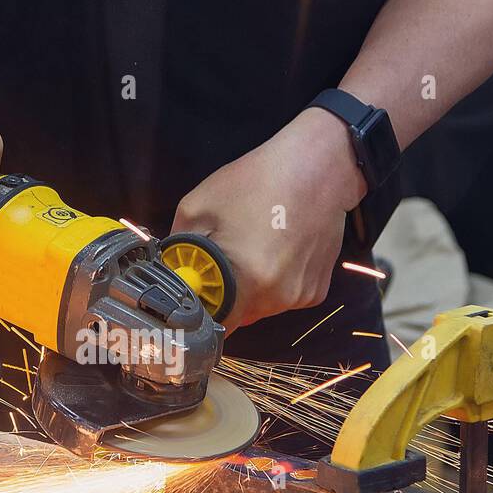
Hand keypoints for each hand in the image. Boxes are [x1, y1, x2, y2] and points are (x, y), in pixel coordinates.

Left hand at [170, 107, 366, 329]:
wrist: (319, 168)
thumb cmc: (256, 181)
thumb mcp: (198, 206)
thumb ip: (178, 247)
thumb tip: (174, 271)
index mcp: (246, 281)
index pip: (215, 325)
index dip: (202, 310)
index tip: (198, 292)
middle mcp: (277, 298)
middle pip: (238, 317)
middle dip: (226, 297)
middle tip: (226, 260)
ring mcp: (300, 296)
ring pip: (262, 308)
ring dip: (252, 289)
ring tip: (255, 246)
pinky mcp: (317, 291)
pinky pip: (285, 297)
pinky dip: (277, 282)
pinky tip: (279, 249)